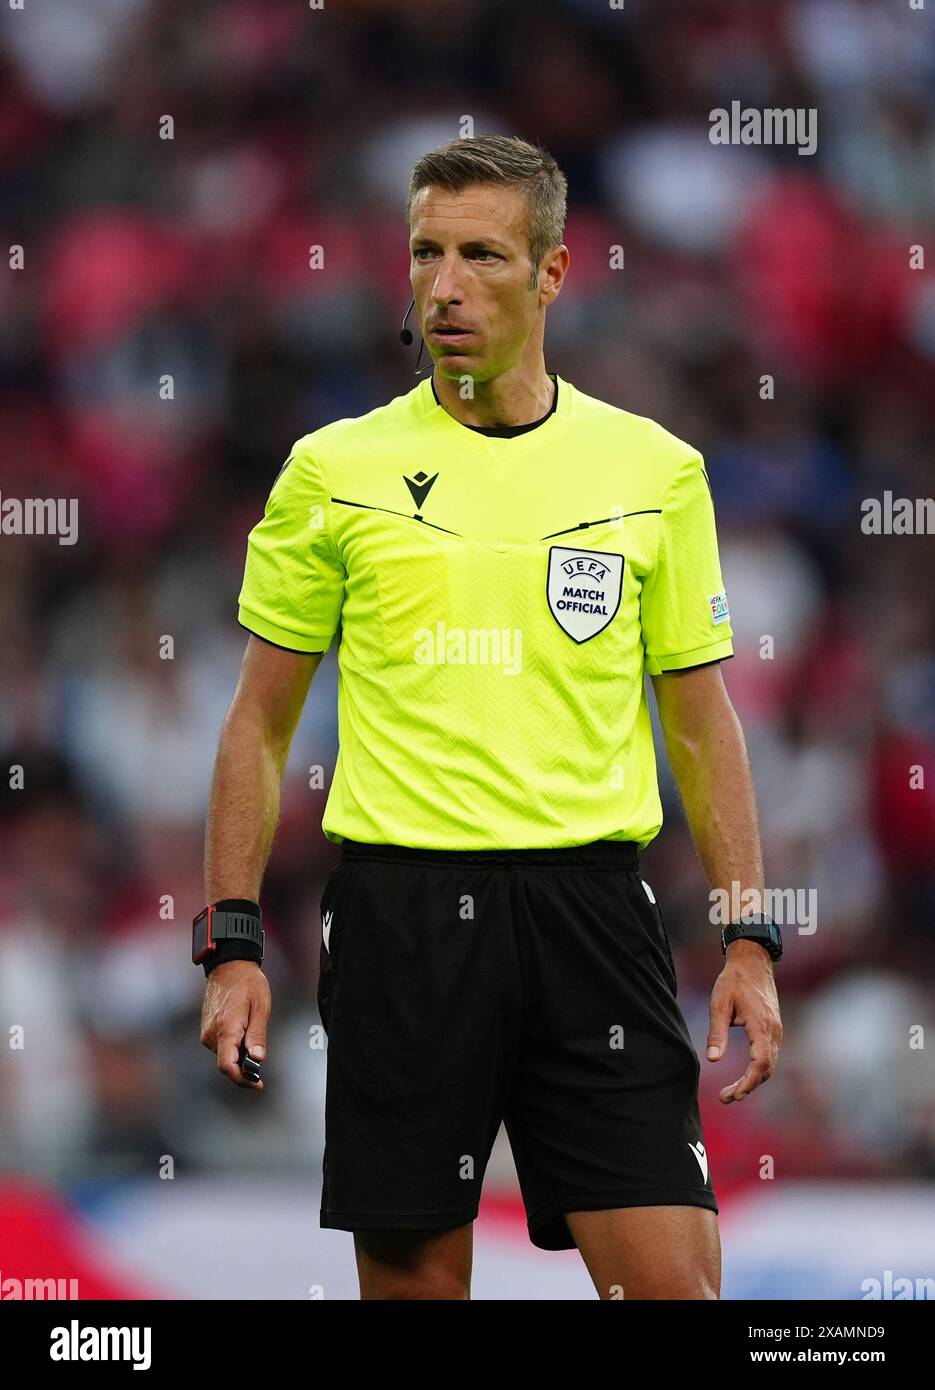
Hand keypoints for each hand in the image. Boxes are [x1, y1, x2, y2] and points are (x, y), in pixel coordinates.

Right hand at [200, 960, 270, 1089]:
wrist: (228, 966)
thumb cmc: (248, 983)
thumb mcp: (261, 1007)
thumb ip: (258, 1034)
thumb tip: (257, 1059)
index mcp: (226, 1028)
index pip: (227, 1065)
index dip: (242, 1079)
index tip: (257, 1083)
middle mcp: (211, 1033)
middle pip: (227, 1063)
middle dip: (244, 1066)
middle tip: (260, 1053)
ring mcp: (206, 1032)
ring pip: (224, 1054)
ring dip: (239, 1053)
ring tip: (251, 1030)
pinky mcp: (206, 1030)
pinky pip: (220, 1046)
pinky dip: (233, 1046)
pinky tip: (243, 1030)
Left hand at [706, 939, 781, 1103]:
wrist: (752, 961)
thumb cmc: (734, 980)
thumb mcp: (719, 1005)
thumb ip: (717, 1033)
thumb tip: (712, 1059)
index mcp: (761, 1026)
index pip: (760, 1064)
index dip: (748, 1083)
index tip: (734, 1095)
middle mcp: (773, 1031)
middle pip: (766, 1069)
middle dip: (748, 1087)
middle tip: (726, 1098)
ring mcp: (776, 1030)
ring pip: (769, 1064)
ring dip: (753, 1080)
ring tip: (731, 1091)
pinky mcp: (773, 1028)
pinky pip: (769, 1054)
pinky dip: (758, 1069)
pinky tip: (744, 1074)